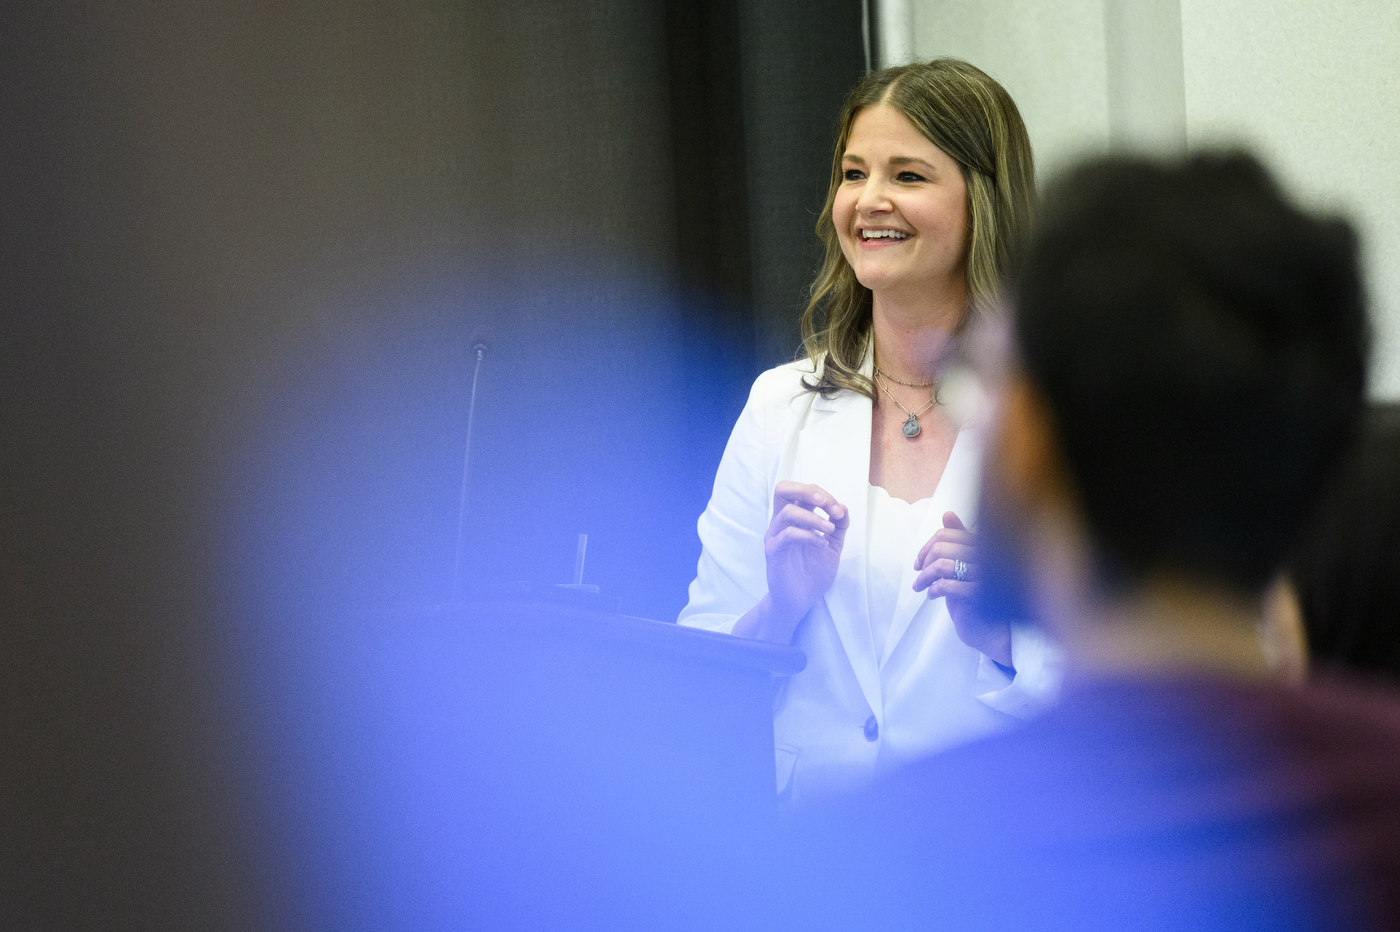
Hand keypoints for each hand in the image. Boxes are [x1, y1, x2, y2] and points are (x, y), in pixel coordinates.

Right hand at [764, 482, 848, 624]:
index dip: (823, 495)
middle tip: (825, 504)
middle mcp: (781, 522)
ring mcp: (775, 535)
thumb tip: (843, 507)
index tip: (839, 512)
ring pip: (788, 512)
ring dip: (813, 518)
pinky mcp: (773, 551)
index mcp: (795, 518)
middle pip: (783, 489)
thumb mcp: (833, 545)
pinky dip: (808, 535)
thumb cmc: (813, 572)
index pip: (802, 492)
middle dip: (807, 491)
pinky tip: (821, 544)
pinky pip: (787, 534)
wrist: (800, 600)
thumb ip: (839, 526)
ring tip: (829, 530)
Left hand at [913, 511, 1011, 667]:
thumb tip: (948, 514)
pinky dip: (933, 590)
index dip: (927, 547)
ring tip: (920, 587)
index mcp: (981, 545)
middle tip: (919, 577)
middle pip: (941, 548)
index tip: (919, 563)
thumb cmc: (974, 593)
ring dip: (924, 577)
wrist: (988, 628)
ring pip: (941, 565)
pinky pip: (947, 585)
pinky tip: (932, 596)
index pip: (947, 534)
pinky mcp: (978, 594)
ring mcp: (983, 575)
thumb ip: (958, 540)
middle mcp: (985, 556)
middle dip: (924, 563)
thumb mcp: (963, 564)